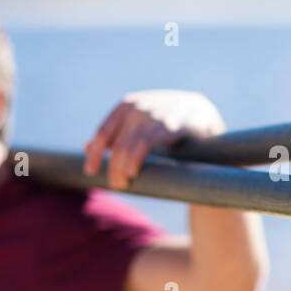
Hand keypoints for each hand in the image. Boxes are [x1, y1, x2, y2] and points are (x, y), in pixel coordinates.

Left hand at [83, 90, 225, 189]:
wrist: (203, 113)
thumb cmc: (168, 121)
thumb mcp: (140, 124)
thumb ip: (117, 133)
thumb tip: (87, 147)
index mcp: (127, 104)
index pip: (103, 131)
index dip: (95, 153)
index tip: (90, 172)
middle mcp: (139, 106)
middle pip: (116, 142)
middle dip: (111, 167)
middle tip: (114, 186)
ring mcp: (155, 113)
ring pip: (129, 145)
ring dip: (122, 168)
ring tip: (122, 184)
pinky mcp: (173, 122)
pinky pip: (147, 142)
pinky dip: (135, 159)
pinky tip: (132, 172)